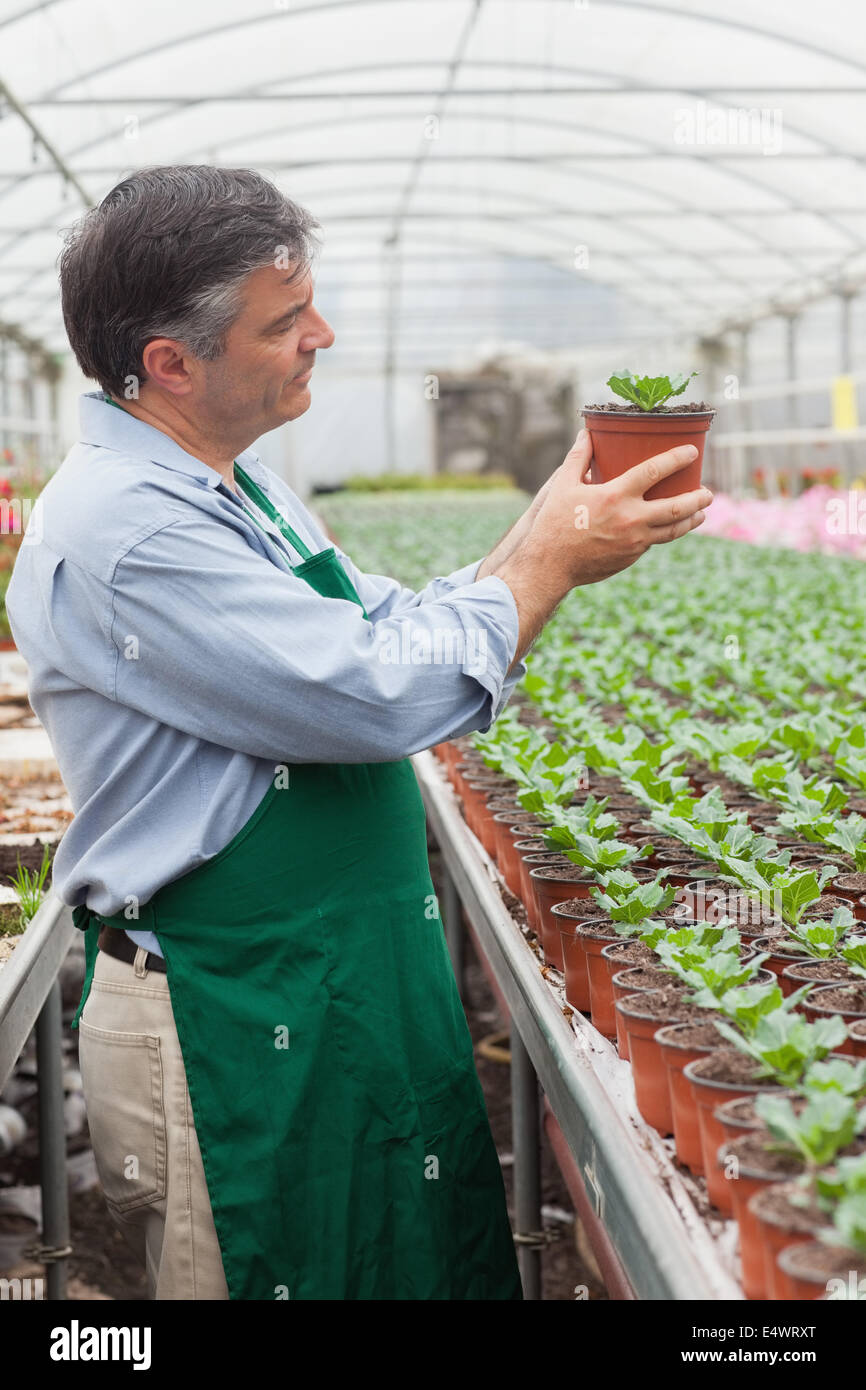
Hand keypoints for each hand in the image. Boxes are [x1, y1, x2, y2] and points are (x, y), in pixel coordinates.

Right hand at [518, 429, 713, 589]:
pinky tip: (666, 528)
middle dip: (698, 497)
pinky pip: (654, 542)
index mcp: (616, 495)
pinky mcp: (632, 557)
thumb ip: (578, 457)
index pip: (655, 471)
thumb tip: (585, 433)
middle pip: (678, 506)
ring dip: (691, 520)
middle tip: (708, 492)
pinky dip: (663, 533)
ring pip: (673, 530)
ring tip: (701, 513)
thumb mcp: (562, 485)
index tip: (692, 453)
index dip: (677, 459)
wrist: (550, 565)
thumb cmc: (554, 523)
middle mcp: (631, 519)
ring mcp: (635, 542)